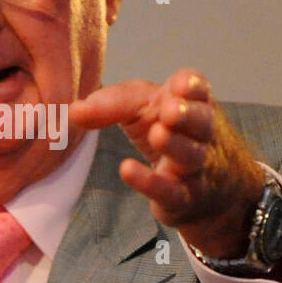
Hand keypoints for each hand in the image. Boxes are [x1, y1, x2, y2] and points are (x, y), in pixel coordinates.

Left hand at [68, 68, 267, 257]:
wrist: (207, 189)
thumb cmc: (171, 133)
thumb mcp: (144, 109)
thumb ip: (112, 104)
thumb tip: (73, 110)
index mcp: (191, 104)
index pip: (198, 90)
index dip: (192, 86)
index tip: (180, 84)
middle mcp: (200, 135)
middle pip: (201, 122)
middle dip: (187, 115)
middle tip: (169, 111)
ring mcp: (195, 169)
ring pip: (191, 156)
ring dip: (175, 146)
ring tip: (157, 135)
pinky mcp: (183, 198)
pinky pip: (170, 191)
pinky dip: (150, 183)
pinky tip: (127, 170)